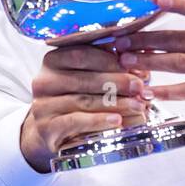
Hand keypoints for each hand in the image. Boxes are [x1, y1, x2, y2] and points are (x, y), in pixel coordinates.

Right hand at [21, 45, 153, 171]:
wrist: (52, 131)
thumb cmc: (76, 100)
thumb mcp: (90, 81)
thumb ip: (111, 70)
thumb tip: (141, 69)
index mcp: (53, 61)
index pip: (82, 54)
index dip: (110, 60)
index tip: (133, 66)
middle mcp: (44, 80)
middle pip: (85, 78)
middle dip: (117, 82)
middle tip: (140, 87)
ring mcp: (43, 105)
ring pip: (84, 100)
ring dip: (115, 103)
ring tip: (138, 106)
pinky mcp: (47, 127)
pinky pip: (76, 121)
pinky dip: (99, 120)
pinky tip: (117, 120)